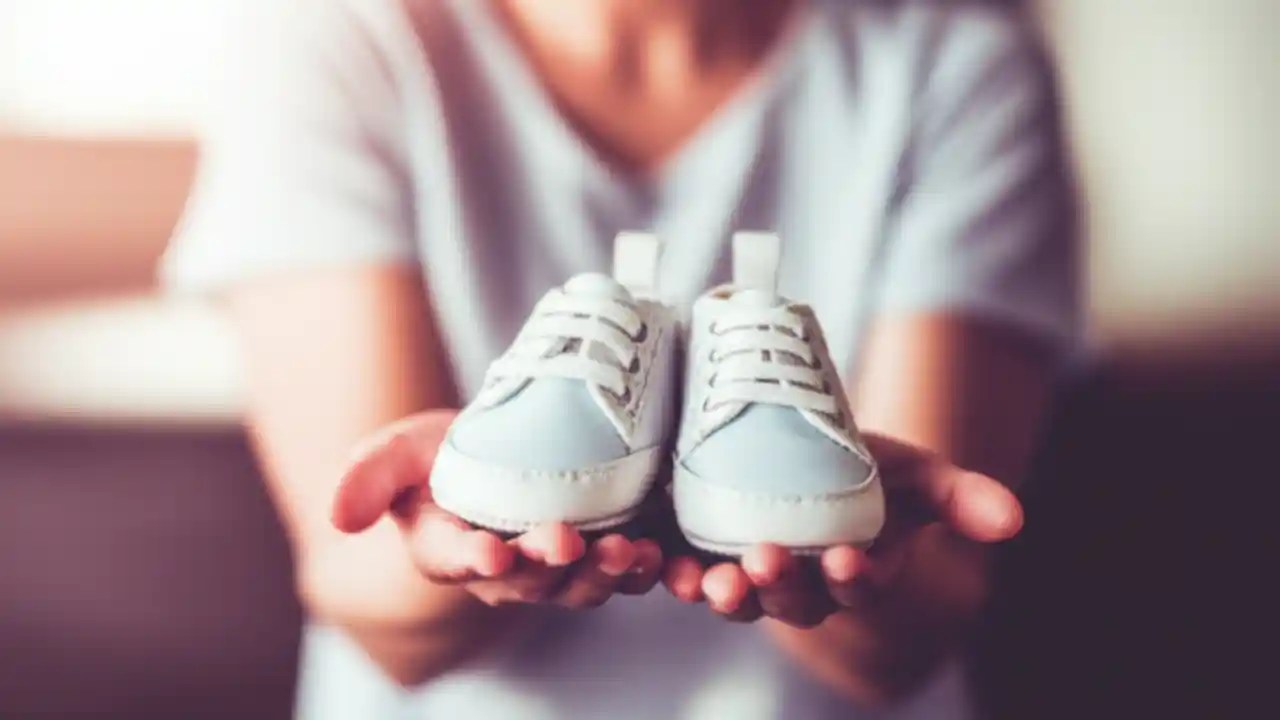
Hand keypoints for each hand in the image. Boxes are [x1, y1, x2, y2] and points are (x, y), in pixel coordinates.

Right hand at [330, 410, 664, 609]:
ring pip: (578, 585)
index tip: (488, 551)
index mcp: (447, 550)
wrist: (498, 448)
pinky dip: (639, 568)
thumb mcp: (397, 452)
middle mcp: (503, 572)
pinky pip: (620, 573)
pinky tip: (656, 551)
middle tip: (565, 540)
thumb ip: (368, 476)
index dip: (472, 558)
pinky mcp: (599, 553)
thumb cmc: (441, 455)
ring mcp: (554, 570)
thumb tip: (338, 516)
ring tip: (625, 551)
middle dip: (548, 565)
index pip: (455, 560)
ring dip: (602, 574)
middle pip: (527, 580)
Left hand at [661, 433, 1022, 688]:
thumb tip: (1015, 519)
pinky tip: (663, 565)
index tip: (849, 559)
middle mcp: (801, 585)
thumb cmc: (865, 464)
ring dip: (723, 594)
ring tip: (711, 580)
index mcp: (855, 570)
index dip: (855, 577)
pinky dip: (673, 574)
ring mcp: (747, 574)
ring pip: (737, 598)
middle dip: (780, 586)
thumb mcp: (913, 471)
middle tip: (767, 560)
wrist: (800, 446)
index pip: (859, 583)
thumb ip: (959, 494)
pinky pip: (686, 575)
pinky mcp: (700, 553)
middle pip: (792, 599)